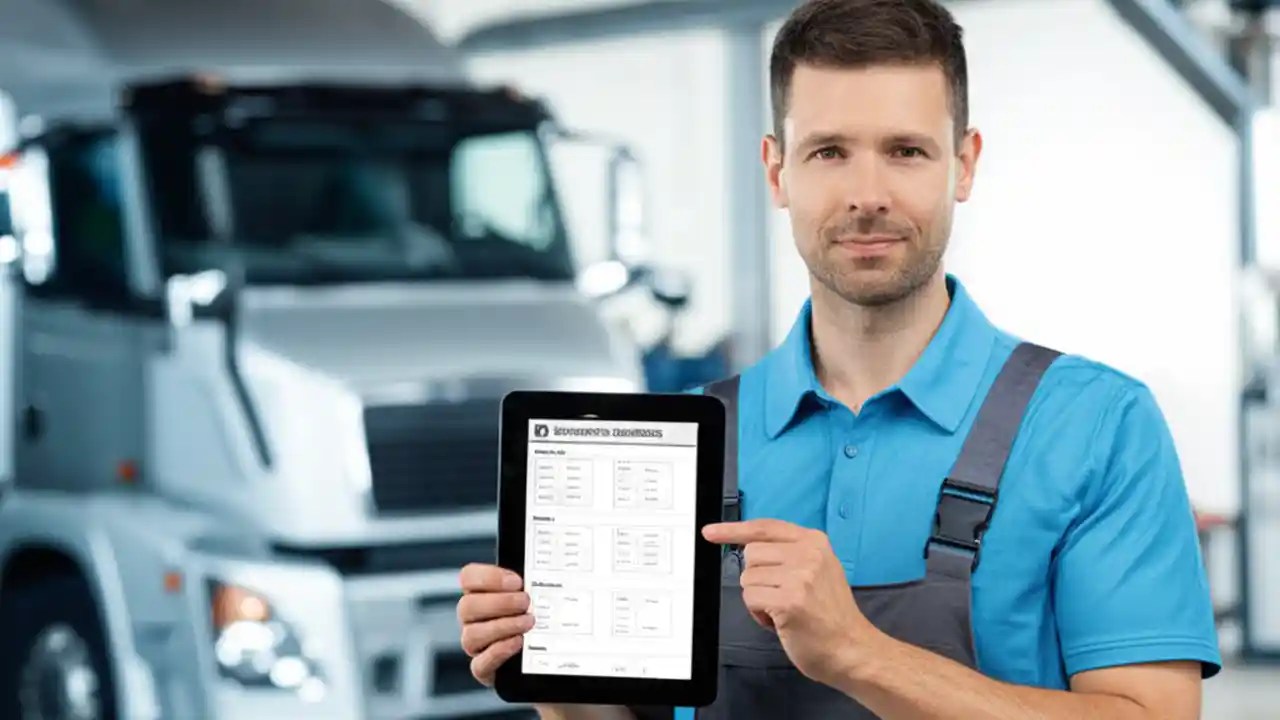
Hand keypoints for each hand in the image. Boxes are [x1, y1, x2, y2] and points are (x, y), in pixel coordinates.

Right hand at [456, 563, 535, 685]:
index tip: (517, 581)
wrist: (549, 656)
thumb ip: (533, 580)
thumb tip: (547, 563)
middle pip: (467, 606)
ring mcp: (476, 644)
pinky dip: (499, 651)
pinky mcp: (484, 669)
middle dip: (500, 602)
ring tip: (528, 622)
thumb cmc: (540, 616)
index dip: (489, 577)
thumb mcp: (538, 593)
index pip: (468, 577)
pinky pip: (480, 664)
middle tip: (526, 602)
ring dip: (503, 626)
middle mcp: (472, 618)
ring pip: (472, 635)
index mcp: (480, 593)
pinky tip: (519, 642)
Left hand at [702, 519, 880, 686]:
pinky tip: (781, 621)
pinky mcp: (789, 600)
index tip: (711, 532)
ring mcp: (799, 576)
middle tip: (781, 596)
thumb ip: (790, 554)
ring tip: (784, 611)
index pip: (765, 528)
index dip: (733, 530)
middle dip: (757, 578)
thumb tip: (750, 550)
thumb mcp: (819, 570)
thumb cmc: (831, 615)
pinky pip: (750, 598)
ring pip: (747, 578)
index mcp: (814, 542)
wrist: (852, 649)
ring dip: (758, 598)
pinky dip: (758, 614)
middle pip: (750, 554)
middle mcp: (808, 554)